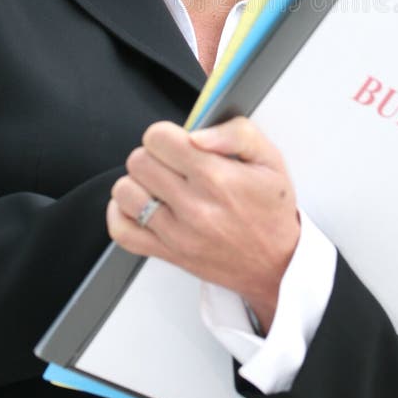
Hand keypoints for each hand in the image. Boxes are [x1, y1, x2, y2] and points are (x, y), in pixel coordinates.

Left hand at [107, 118, 299, 332]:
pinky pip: (121, 231)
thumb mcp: (270, 159)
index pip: (158, 139)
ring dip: (139, 182)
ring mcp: (176, 234)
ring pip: (125, 192)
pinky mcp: (167, 253)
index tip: (179, 143)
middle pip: (138, 161)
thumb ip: (237, 133)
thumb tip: (197, 133)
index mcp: (217, 177)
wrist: (276, 264)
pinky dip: (122, 213)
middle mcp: (193, 206)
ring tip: (160, 183)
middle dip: (154, 155)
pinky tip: (142, 204)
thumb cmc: (271, 210)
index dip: (167, 134)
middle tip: (174, 164)